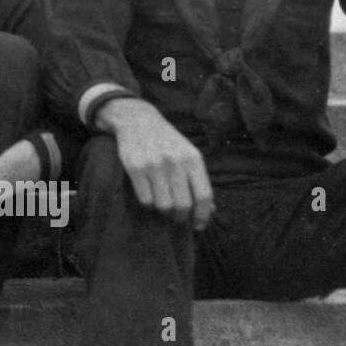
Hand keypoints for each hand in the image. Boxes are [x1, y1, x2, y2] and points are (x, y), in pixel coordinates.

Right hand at [98, 98, 214, 229]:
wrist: (137, 119)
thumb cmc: (167, 141)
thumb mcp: (188, 154)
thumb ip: (199, 180)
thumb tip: (210, 210)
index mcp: (193, 158)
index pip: (204, 196)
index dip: (203, 216)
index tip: (198, 226)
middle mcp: (175, 161)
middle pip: (183, 205)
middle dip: (180, 217)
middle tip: (176, 217)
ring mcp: (154, 164)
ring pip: (163, 205)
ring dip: (163, 211)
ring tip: (162, 205)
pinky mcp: (135, 167)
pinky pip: (145, 199)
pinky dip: (148, 203)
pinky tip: (149, 196)